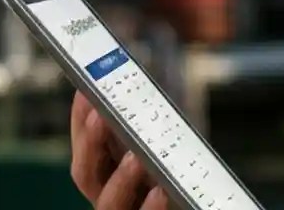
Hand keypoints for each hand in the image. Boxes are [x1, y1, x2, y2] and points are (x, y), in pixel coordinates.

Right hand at [70, 91, 172, 209]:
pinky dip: (151, 208)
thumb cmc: (183, 175)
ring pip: (109, 202)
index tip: (84, 92)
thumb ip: (155, 125)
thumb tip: (146, 86)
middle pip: (88, 174)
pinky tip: (161, 191)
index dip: (81, 121)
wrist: (202, 200)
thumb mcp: (167, 146)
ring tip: (135, 158)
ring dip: (120, 179)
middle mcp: (111, 194)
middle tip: (100, 116)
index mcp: (110, 172)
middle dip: (91, 145)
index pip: (86, 146)